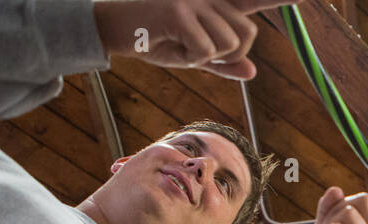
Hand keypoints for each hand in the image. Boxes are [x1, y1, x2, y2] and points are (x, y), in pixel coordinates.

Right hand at [94, 0, 279, 79]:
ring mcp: (194, 0)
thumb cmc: (155, 39)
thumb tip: (252, 72)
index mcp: (216, 3)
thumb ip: (224, 62)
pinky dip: (190, 57)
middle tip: (196, 49)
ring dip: (207, 56)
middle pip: (247, 34)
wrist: (114, 29)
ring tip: (180, 43)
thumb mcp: (194, 54)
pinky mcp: (179, 10)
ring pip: (229, 44)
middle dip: (229, 53)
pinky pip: (207, 50)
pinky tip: (170, 43)